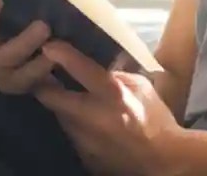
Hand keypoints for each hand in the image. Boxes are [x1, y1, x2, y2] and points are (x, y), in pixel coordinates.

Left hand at [34, 41, 186, 175]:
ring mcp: (85, 140)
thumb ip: (116, 74)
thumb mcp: (141, 86)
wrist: (163, 160)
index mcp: (113, 94)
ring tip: (66, 97)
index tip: (47, 46)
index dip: (60, 54)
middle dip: (43, 84)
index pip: (80, 69)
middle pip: (51, 97)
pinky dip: (74, 126)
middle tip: (42, 74)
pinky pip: (71, 135)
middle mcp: (93, 117)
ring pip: (59, 117)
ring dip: (61, 106)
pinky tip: (84, 122)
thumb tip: (97, 61)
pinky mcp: (83, 157)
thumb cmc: (155, 118)